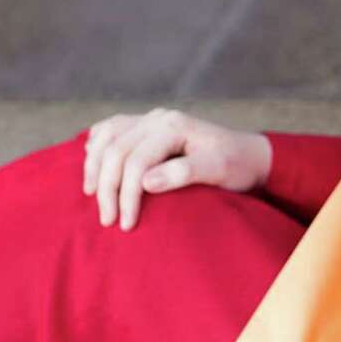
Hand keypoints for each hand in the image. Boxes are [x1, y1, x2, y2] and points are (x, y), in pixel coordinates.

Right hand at [83, 108, 272, 230]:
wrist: (249, 155)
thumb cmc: (236, 165)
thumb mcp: (217, 171)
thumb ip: (183, 173)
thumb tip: (145, 182)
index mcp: (174, 126)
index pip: (136, 161)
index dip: (127, 194)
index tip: (126, 224)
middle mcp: (158, 117)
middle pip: (116, 150)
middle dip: (107, 187)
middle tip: (107, 220)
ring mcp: (151, 118)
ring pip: (108, 136)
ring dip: (95, 165)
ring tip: (91, 194)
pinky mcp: (148, 125)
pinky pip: (112, 128)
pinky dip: (98, 143)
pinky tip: (91, 157)